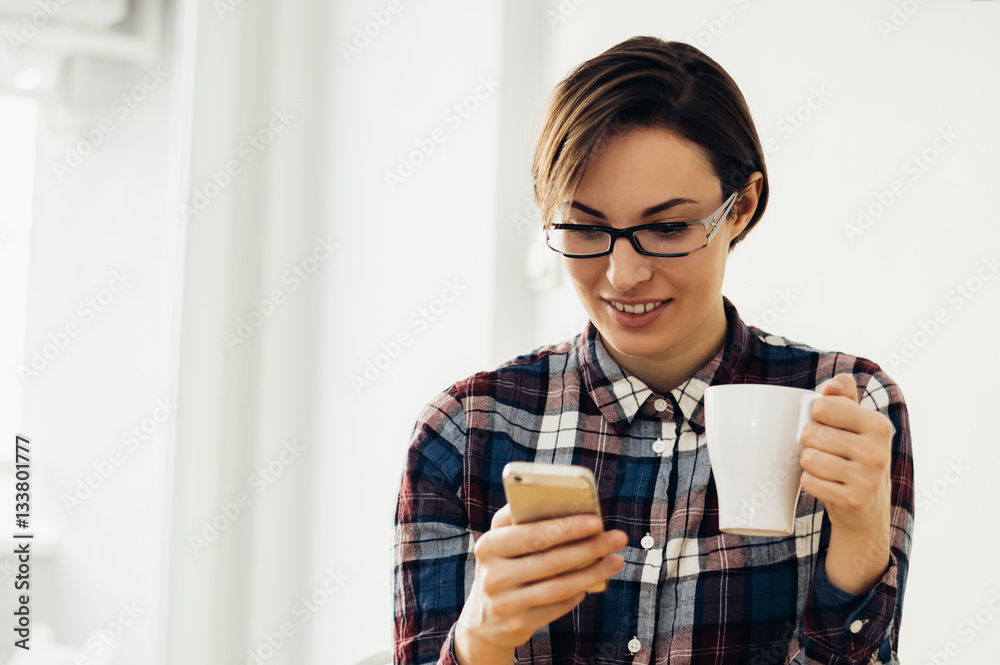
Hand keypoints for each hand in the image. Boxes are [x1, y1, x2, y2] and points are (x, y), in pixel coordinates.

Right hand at [454, 504, 627, 663]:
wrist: (484, 617)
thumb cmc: (503, 564)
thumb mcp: (501, 540)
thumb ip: (522, 519)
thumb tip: (566, 505)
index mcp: (488, 545)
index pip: (532, 534)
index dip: (566, 527)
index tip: (596, 521)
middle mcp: (493, 575)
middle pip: (550, 560)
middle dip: (589, 547)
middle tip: (616, 538)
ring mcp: (505, 603)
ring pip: (559, 586)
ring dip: (593, 572)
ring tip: (615, 560)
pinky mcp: (518, 624)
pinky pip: (558, 606)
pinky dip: (578, 593)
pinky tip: (593, 582)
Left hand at [798, 373, 892, 591]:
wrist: (868, 509)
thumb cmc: (854, 456)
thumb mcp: (857, 424)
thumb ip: (844, 396)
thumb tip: (831, 385)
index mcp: (878, 425)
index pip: (823, 406)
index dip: (816, 415)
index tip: (827, 424)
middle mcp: (877, 451)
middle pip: (812, 433)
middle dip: (808, 442)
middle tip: (824, 450)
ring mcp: (867, 478)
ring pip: (809, 458)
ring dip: (808, 463)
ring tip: (825, 467)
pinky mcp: (852, 500)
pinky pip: (809, 481)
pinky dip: (810, 482)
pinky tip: (827, 484)